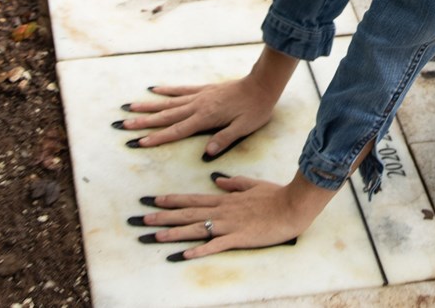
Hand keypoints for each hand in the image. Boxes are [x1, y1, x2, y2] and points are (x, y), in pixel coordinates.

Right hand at [121, 49, 296, 154]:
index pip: (177, 131)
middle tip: (124, 126)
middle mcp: (198, 106)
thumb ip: (224, 139)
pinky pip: (181, 90)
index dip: (157, 138)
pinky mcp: (204, 90)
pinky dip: (167, 90)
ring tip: (130, 107)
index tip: (140, 142)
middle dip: (144, 122)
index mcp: (206, 118)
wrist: (262, 86)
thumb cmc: (255, 109)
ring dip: (148, 106)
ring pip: (168, 102)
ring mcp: (200, 96)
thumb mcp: (243, 128)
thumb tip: (207, 153)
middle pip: (166, 116)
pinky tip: (154, 89)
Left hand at [137, 173, 335, 257]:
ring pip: (196, 228)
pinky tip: (184, 254)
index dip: (171, 200)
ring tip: (154, 236)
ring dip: (174, 233)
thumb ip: (234, 183)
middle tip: (141, 219)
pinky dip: (200, 249)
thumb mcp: (252, 184)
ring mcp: (229, 225)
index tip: (153, 200)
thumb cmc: (275, 195)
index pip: (192, 199)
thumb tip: (217, 180)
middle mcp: (222, 211)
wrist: (293, 205)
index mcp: (224, 199)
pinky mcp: (239, 238)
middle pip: (188, 214)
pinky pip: (215, 245)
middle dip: (163, 217)